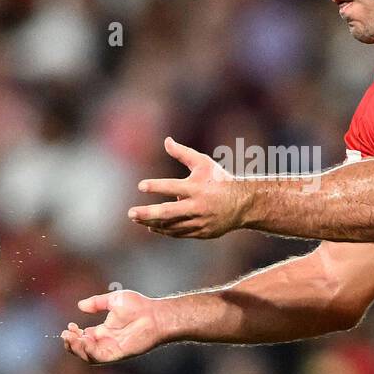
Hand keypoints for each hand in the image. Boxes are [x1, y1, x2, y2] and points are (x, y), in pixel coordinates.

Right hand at [60, 289, 165, 362]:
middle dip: (71, 343)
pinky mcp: (117, 354)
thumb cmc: (139, 306)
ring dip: (76, 348)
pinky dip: (88, 351)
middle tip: (67, 333)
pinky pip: (98, 357)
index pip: (84, 338)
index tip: (71, 325)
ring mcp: (111, 349)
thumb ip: (96, 303)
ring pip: (88, 355)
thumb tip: (80, 305)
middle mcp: (106, 342)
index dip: (74, 334)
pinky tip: (83, 341)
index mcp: (104, 331)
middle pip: (83, 349)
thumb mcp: (113, 300)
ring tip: (71, 338)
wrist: (155, 315)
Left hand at [128, 136, 243, 238]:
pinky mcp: (201, 232)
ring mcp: (200, 222)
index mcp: (197, 188)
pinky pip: (179, 233)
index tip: (140, 186)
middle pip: (169, 212)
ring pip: (171, 225)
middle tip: (131, 213)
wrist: (243, 204)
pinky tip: (153, 226)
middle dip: (148, 213)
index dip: (156, 186)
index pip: (173, 187)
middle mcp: (198, 206)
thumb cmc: (219, 180)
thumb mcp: (203, 163)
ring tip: (137, 219)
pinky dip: (165, 230)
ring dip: (152, 223)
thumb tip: (166, 140)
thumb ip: (183, 153)